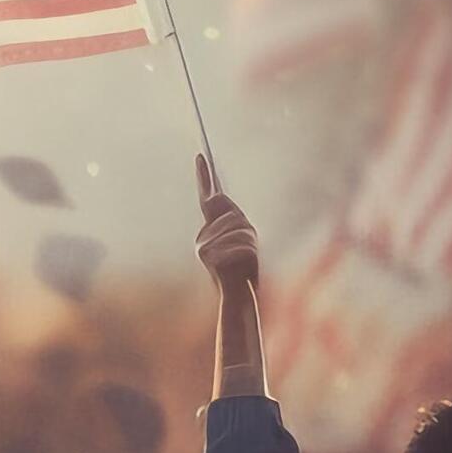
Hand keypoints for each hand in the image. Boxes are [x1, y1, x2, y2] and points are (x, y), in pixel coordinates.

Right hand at [194, 155, 258, 294]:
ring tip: (244, 262)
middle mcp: (202, 238)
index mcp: (209, 232)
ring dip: (250, 244)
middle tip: (247, 253)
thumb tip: (217, 196)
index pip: (208, 198)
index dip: (204, 175)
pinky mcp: (210, 257)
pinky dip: (248, 254)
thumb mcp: (242, 241)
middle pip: (234, 215)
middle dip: (246, 230)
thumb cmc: (243, 269)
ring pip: (239, 230)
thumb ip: (232, 219)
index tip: (201, 155)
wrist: (237, 297)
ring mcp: (203, 248)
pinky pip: (239, 245)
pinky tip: (242, 267)